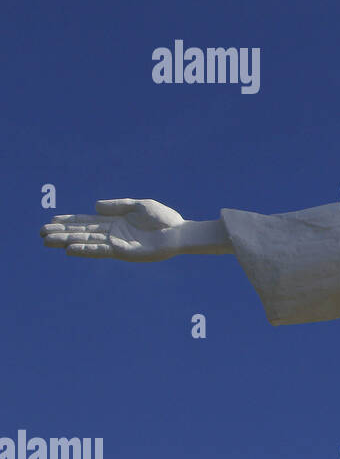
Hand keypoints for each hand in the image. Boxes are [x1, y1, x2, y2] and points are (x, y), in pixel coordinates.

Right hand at [40, 198, 184, 260]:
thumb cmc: (163, 218)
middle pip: (82, 232)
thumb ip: (117, 205)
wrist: (179, 233)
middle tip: (41, 233)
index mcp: (115, 221)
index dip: (69, 221)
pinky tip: (70, 249)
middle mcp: (112, 233)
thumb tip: (94, 206)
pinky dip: (85, 250)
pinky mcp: (123, 253)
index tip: (52, 220)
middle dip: (62, 232)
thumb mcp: (138, 205)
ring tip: (47, 241)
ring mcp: (116, 244)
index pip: (87, 221)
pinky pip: (100, 251)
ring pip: (86, 242)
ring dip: (67, 241)